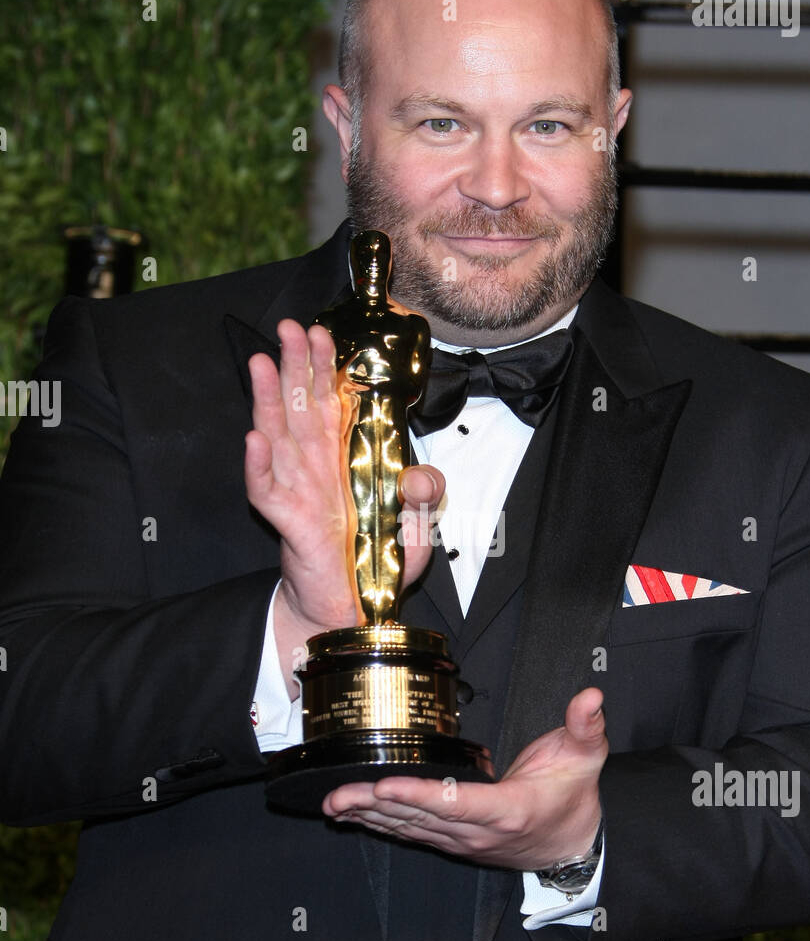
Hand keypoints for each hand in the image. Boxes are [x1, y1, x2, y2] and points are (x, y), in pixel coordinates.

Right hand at [244, 317, 443, 693]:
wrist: (353, 613)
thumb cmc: (376, 569)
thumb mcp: (415, 530)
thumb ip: (423, 497)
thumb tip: (421, 475)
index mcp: (343, 463)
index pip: (332, 405)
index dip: (327, 370)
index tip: (325, 334)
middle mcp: (316, 469)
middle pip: (301, 408)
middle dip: (295, 366)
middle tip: (288, 327)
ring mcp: (298, 492)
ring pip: (278, 436)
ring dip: (269, 399)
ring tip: (262, 363)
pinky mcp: (289, 522)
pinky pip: (267, 490)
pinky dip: (259, 465)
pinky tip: (255, 439)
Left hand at [322, 688, 607, 870]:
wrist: (574, 845)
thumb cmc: (573, 798)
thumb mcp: (586, 757)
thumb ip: (585, 726)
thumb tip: (591, 697)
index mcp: (509, 811)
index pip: (457, 802)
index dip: (419, 794)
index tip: (386, 784)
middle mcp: (479, 832)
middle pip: (420, 818)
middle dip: (375, 805)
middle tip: (338, 793)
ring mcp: (463, 842)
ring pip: (410, 829)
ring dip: (369, 817)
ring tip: (335, 804)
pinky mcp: (453, 843)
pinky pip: (411, 834)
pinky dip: (380, 824)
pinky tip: (353, 817)